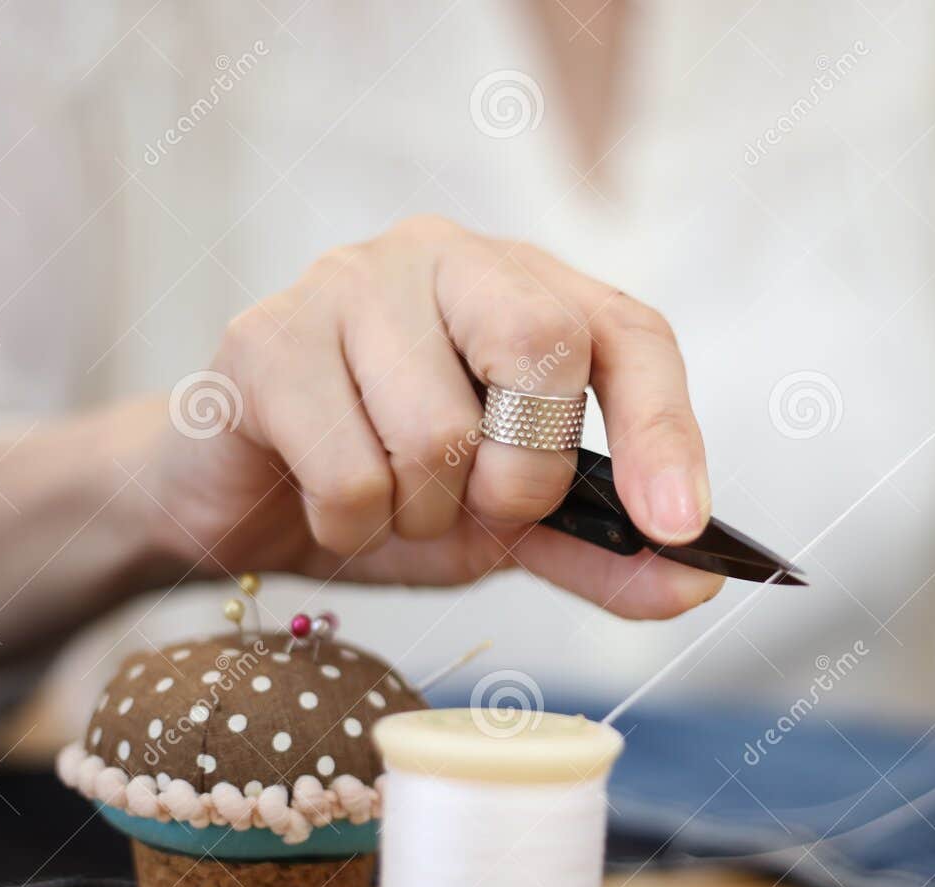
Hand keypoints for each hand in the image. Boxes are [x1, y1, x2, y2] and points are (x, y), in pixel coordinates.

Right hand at [141, 215, 721, 618]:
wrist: (238, 500)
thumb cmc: (387, 490)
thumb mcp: (505, 530)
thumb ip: (598, 553)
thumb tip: (697, 580)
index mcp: (524, 288)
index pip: (627, 333)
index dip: (665, 428)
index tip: (681, 525)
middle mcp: (446, 258)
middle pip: (544, 343)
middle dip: (525, 474)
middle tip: (479, 510)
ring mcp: (349, 281)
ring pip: (439, 430)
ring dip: (422, 516)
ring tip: (387, 503)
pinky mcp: (265, 335)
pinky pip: (351, 473)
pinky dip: (351, 526)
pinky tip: (324, 503)